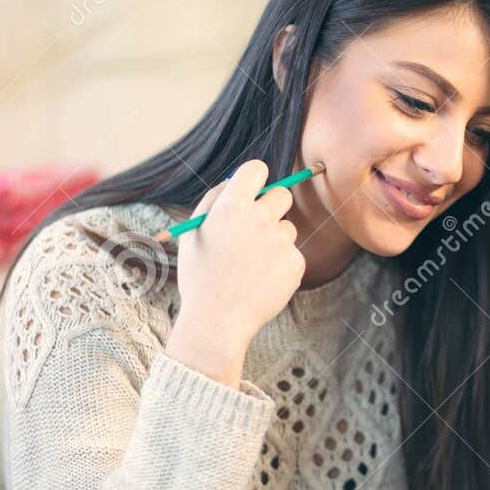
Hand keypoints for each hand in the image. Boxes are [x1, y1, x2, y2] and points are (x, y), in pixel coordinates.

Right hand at [165, 160, 305, 384]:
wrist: (217, 320)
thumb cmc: (200, 276)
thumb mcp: (193, 233)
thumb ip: (213, 201)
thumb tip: (234, 181)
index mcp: (230, 207)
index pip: (256, 169)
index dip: (256, 178)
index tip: (255, 188)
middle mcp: (259, 219)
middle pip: (282, 194)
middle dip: (273, 205)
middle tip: (259, 225)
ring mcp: (281, 241)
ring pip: (287, 228)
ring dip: (275, 240)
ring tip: (251, 265)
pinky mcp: (296, 263)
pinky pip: (292, 254)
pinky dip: (280, 265)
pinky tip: (261, 280)